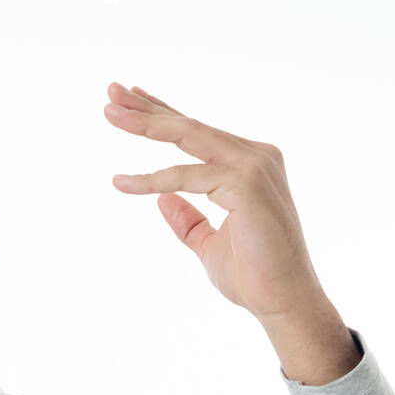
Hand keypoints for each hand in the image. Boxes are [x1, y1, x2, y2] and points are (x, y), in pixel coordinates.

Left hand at [104, 82, 326, 323]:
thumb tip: (161, 200)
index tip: (129, 99)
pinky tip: (122, 182)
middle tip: (111, 92)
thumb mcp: (209, 243)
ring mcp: (253, 166)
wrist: (284, 303)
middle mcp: (255, 156)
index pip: (198, 134)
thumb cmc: (253, 276)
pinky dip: (152, 179)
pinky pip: (187, 176)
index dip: (162, 114)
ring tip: (110, 114)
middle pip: (191, 126)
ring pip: (189, 136)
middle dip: (148, 109)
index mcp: (249, 165)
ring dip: (146, 124)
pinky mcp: (246, 184)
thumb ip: (188, 220)